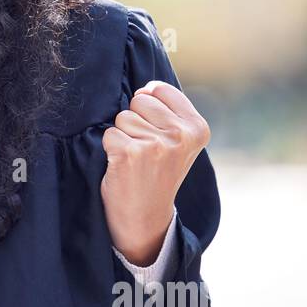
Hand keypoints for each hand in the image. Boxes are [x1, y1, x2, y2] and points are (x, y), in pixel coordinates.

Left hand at [101, 80, 208, 265]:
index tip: (156, 133)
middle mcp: (181, 135)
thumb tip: (146, 88)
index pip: (160, 89)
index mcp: (197, 128)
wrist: (146, 218)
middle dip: (135, 120)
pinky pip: (109, 134)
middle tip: (144, 150)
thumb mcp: (178, 142)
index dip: (149, 108)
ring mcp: (157, 144)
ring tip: (135, 159)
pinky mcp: (131, 154)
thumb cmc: (157, 173)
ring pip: (122, 117)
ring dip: (122, 136)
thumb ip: (169, 111)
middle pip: (139, 100)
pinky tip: (123, 167)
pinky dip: (110, 149)